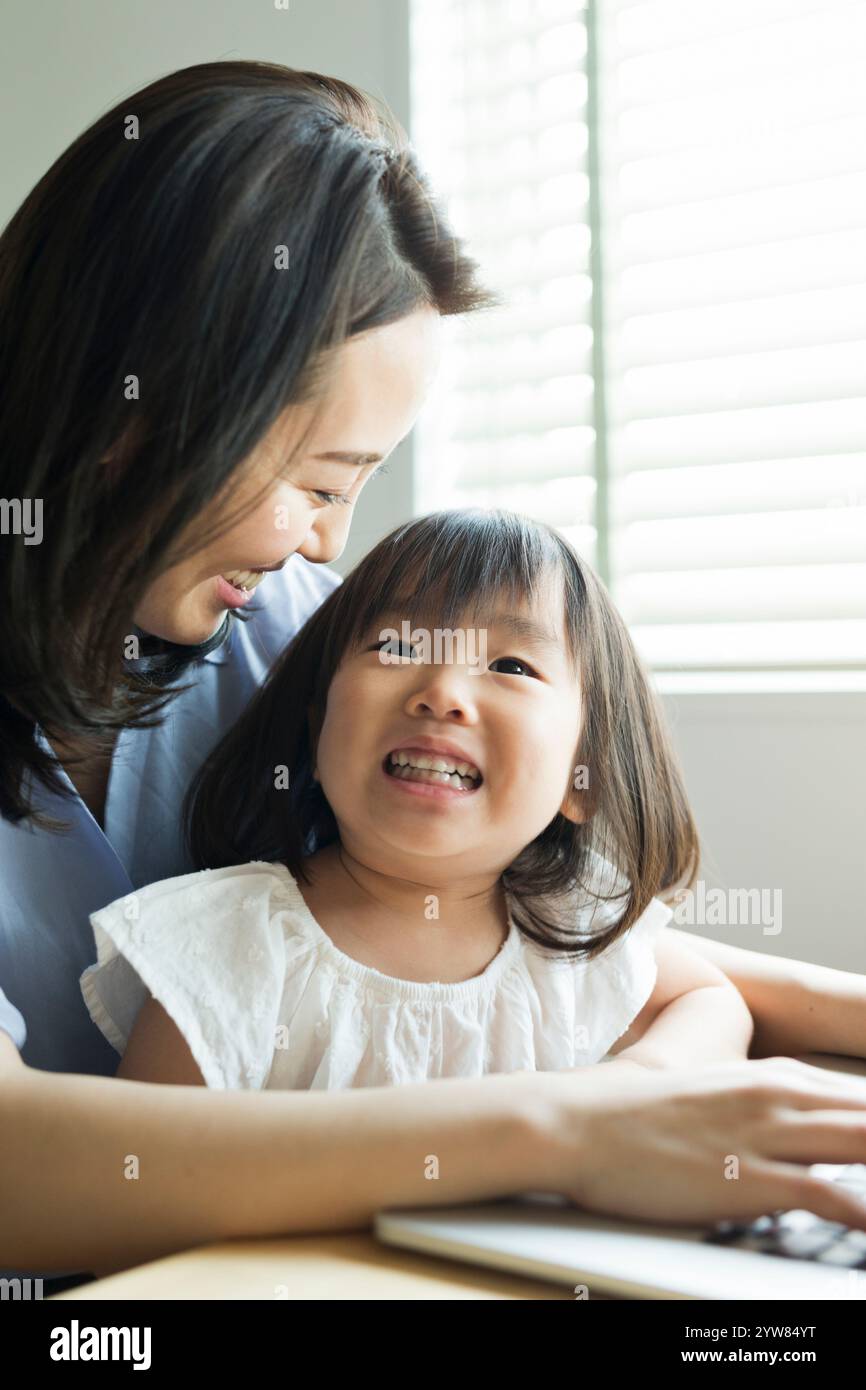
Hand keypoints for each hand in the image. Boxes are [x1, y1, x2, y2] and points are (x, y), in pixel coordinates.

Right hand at [520, 1056, 865, 1230]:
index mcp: (771, 1077)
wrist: (580, 1123)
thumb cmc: (632, 1112)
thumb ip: (754, 1105)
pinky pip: (828, 1196)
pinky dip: (861, 1210)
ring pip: (862, 1141)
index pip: (857, 1096)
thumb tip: (782, 1124)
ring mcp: (766, 1136)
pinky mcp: (750, 1177)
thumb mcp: (706, 1093)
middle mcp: (777, 1098)